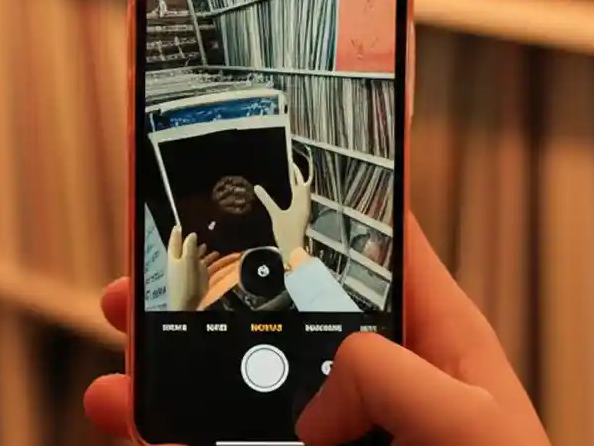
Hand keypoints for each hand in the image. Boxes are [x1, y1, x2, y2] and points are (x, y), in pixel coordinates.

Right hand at [81, 213, 549, 445]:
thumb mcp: (471, 423)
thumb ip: (388, 373)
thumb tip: (312, 400)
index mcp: (431, 347)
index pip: (376, 254)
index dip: (324, 211)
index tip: (259, 175)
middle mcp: (370, 386)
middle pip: (277, 312)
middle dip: (211, 284)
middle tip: (152, 268)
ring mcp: (322, 436)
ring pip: (232, 382)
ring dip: (168, 357)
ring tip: (122, 336)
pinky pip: (211, 445)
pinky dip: (162, 431)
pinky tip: (128, 415)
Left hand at [164, 225, 209, 310]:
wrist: (187, 305)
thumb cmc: (184, 283)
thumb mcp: (186, 261)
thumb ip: (189, 247)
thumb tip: (191, 234)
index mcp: (175, 257)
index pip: (175, 241)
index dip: (177, 233)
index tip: (179, 224)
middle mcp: (182, 262)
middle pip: (186, 248)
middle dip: (191, 241)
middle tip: (196, 231)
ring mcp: (191, 270)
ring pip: (197, 257)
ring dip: (202, 250)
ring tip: (207, 243)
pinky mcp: (200, 277)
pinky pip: (206, 266)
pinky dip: (210, 260)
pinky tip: (216, 255)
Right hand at [254, 160, 311, 265]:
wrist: (293, 248)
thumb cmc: (285, 232)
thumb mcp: (275, 215)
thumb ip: (267, 200)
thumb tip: (257, 187)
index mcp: (300, 202)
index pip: (300, 182)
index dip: (296, 172)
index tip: (292, 163)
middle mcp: (305, 204)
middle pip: (305, 187)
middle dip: (299, 177)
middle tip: (292, 168)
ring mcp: (305, 210)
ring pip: (305, 193)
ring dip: (300, 185)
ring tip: (292, 178)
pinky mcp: (303, 216)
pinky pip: (302, 199)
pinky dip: (298, 193)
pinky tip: (292, 195)